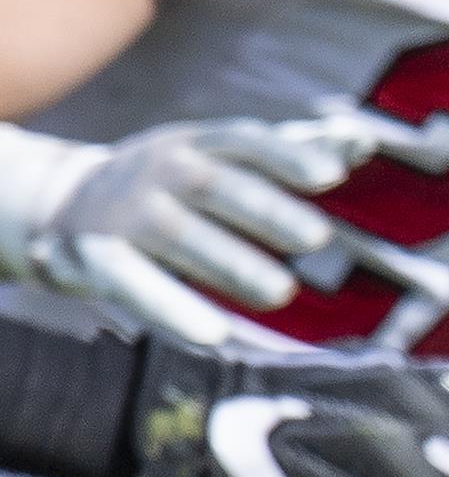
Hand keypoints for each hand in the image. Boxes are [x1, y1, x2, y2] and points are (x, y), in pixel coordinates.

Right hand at [0, 116, 376, 344]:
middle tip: (318, 238)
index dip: (286, 154)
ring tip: (282, 292)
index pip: (243, 141)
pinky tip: (214, 335)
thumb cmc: (170, 182)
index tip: (334, 174)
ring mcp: (121, 212)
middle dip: (265, 210)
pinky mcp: (91, 256)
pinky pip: (130, 282)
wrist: (58, 202)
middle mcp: (156, 170)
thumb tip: (361, 141)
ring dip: (229, 264)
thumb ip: (289, 151)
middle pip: (213, 185)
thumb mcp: (220, 158)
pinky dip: (170, 307)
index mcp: (194, 143)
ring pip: (176, 236)